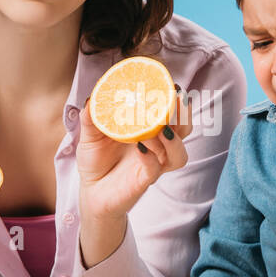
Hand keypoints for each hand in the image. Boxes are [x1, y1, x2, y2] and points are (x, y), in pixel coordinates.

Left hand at [76, 83, 192, 222]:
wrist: (90, 191)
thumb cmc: (96, 159)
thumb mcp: (91, 134)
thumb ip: (92, 116)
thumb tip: (93, 98)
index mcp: (150, 130)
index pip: (174, 114)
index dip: (178, 101)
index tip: (173, 85)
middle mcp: (158, 147)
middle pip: (184, 130)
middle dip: (184, 115)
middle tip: (175, 99)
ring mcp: (154, 165)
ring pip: (178, 154)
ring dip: (172, 140)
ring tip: (158, 130)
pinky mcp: (144, 181)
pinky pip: (154, 169)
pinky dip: (150, 158)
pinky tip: (140, 147)